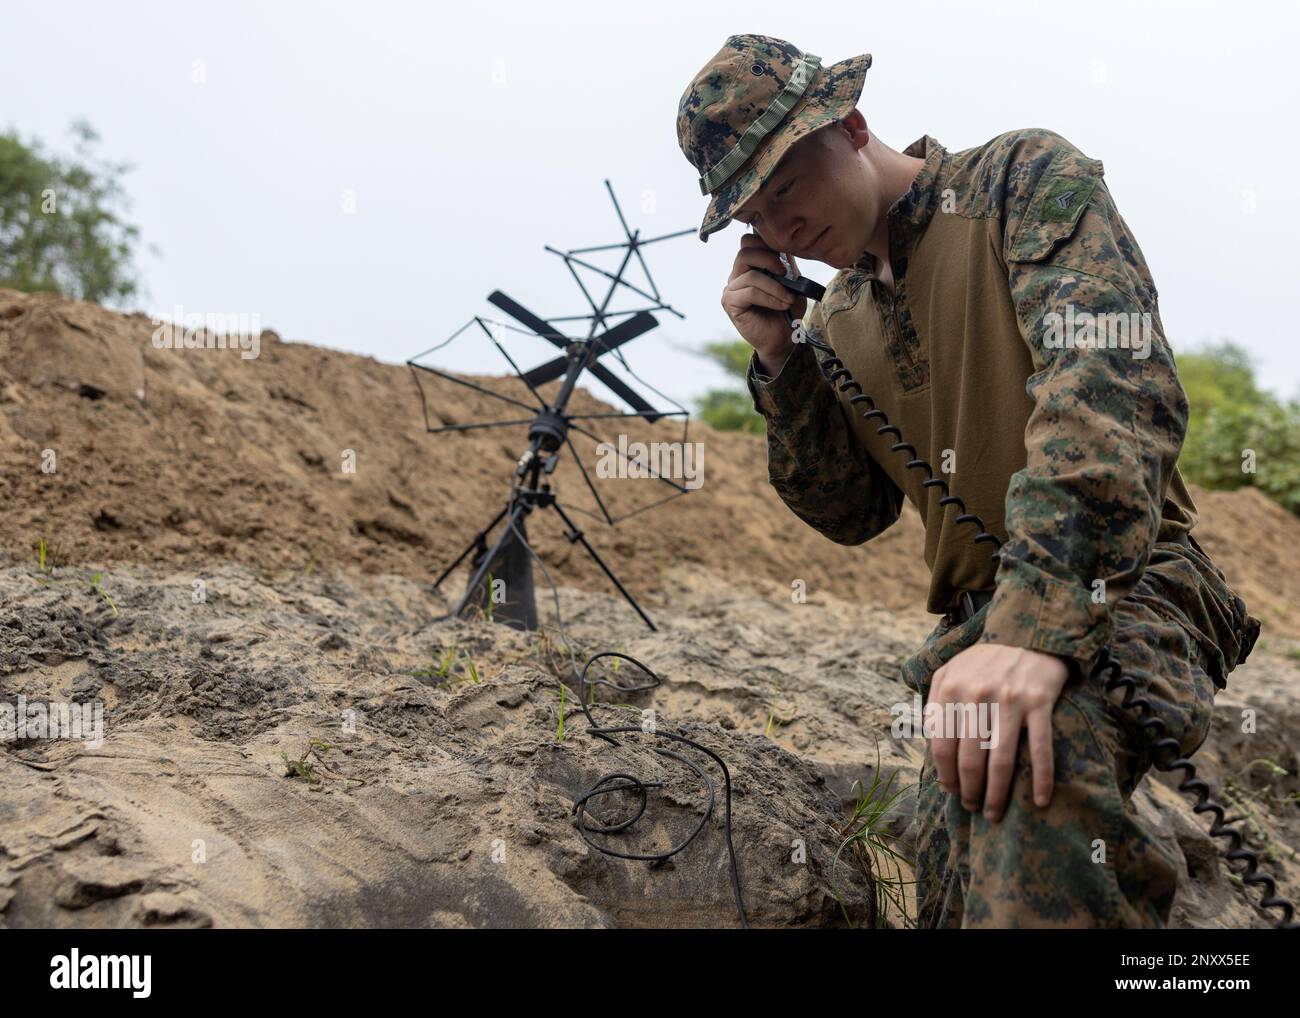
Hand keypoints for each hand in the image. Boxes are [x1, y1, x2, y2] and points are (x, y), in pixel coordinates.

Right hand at [722, 233, 809, 371]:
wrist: (783, 339)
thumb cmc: (787, 311)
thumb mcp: (792, 282)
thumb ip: (786, 263)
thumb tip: (785, 245)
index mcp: (749, 266)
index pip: (748, 241)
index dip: (766, 244)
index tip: (785, 259)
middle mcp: (736, 275)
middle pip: (745, 251)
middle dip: (769, 259)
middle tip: (785, 273)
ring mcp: (731, 289)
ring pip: (750, 275)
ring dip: (775, 286)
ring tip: (788, 298)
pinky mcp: (730, 303)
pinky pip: (750, 292)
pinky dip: (769, 297)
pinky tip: (781, 304)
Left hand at [927, 643, 1070, 821]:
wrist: (1028, 635)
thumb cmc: (984, 662)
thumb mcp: (950, 672)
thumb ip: (935, 702)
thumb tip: (930, 741)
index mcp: (950, 689)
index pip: (942, 746)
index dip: (945, 776)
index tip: (952, 792)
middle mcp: (977, 695)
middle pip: (970, 759)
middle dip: (969, 791)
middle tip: (973, 808)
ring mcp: (1010, 700)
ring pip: (1001, 760)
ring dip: (997, 794)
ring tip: (994, 813)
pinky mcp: (1039, 703)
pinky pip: (1040, 749)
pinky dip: (1041, 779)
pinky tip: (1041, 801)